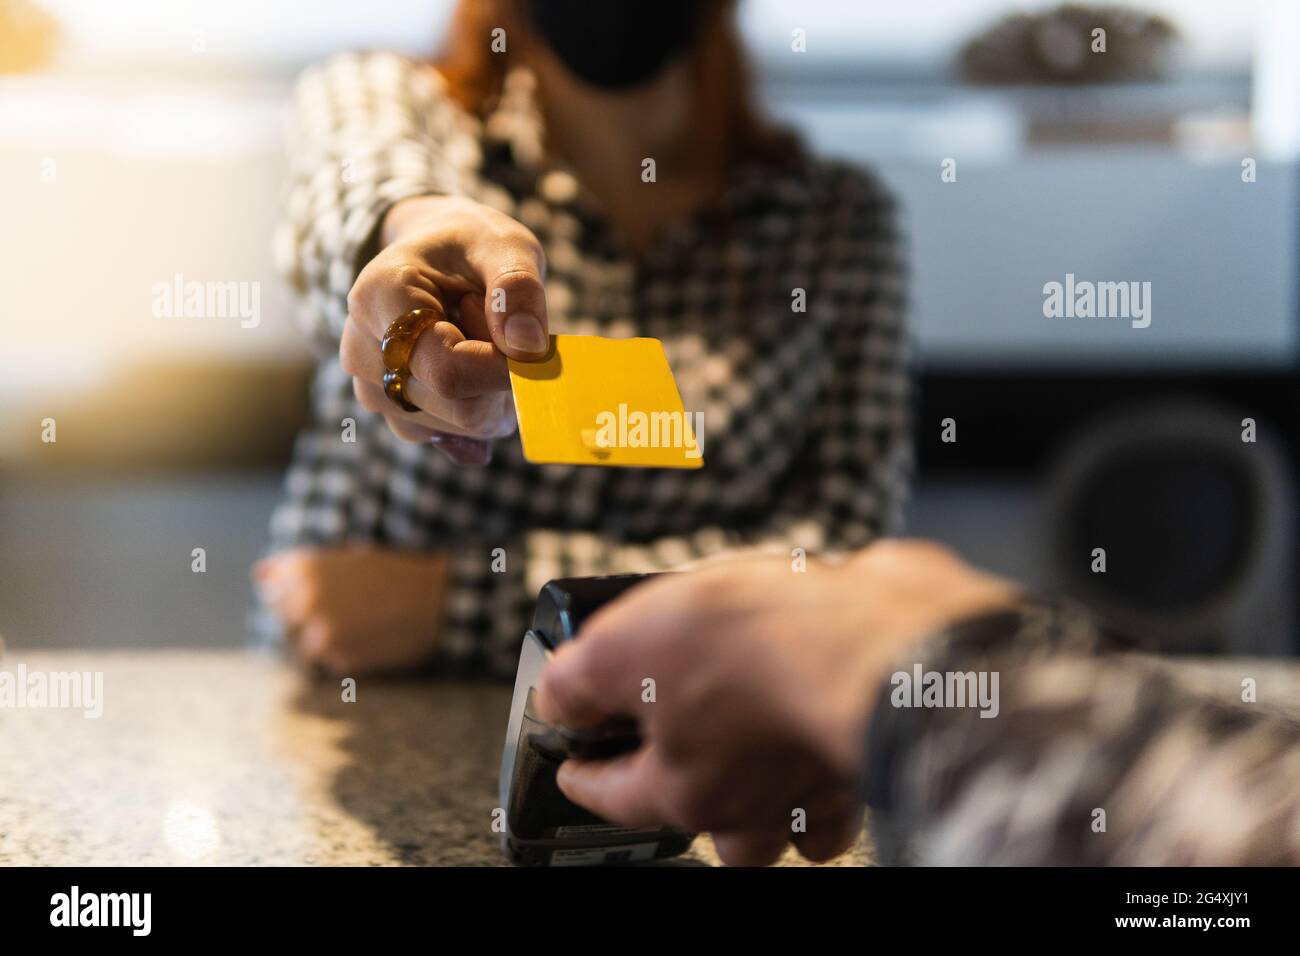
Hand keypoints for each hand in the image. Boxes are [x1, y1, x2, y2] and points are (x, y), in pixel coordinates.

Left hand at [253, 546, 449, 674]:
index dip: (293, 593)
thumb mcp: (345, 558)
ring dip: (326, 637)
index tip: (320, 593)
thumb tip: (257, 574)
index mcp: (305, 569)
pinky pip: (329, 659)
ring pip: (305, 643)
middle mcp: (305, 600)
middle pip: (284, 618)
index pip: (271, 589)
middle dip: (305, 617)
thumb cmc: (392, 574)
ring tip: (361, 624)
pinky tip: (371, 637)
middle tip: (345, 611)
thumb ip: (298, 567)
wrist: (436, 601)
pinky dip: (344, 652)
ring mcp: (320, 633)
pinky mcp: (337, 659)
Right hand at [341, 194, 550, 462]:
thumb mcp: (504, 245)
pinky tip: (472, 367)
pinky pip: (454, 435)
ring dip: (493, 392)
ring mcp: (373, 389)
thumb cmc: (471, 246)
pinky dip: (479, 407)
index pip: (449, 369)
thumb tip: (527, 348)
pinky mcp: (393, 413)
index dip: (505, 370)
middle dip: (501, 378)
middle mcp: (363, 351)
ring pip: (462, 426)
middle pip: (459, 406)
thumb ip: (518, 287)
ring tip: (478, 338)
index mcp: (380, 298)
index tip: (537, 348)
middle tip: (501, 328)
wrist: (435, 258)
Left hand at [534, 540, 1017, 864]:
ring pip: (784, 826)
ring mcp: (813, 779)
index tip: (569, 768)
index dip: (580, 775)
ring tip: (744, 762)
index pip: (613, 797)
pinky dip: (826, 774)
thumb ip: (576, 681)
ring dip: (765, 805)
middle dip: (691, 807)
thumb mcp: (622, 648)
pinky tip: (810, 736)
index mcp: (684, 790)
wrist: (876, 638)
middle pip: (715, 835)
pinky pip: (841, 785)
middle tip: (673, 766)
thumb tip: (558, 699)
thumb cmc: (754, 651)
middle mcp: (753, 802)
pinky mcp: (861, 740)